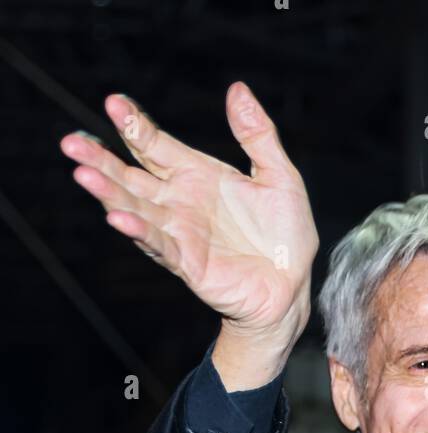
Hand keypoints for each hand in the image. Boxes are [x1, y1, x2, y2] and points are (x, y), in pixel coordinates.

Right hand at [60, 84, 318, 365]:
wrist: (292, 284)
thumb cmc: (285, 233)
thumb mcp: (279, 175)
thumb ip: (257, 135)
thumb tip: (237, 89)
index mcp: (195, 174)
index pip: (154, 145)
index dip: (134, 125)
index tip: (114, 103)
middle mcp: (179, 202)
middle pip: (131, 177)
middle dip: (101, 160)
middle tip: (71, 143)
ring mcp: (180, 233)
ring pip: (136, 208)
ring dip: (109, 193)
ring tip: (83, 175)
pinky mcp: (188, 263)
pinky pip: (159, 244)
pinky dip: (140, 231)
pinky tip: (119, 217)